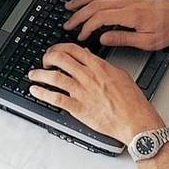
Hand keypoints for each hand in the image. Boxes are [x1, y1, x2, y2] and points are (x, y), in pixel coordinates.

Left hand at [28, 43, 164, 141]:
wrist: (135, 121)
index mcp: (98, 67)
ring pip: (54, 77)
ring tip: (33, 74)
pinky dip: (42, 93)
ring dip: (39, 74)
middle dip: (47, 57)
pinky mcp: (78, 108)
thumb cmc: (132, 102)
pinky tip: (35, 91)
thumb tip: (89, 56)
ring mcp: (82, 92)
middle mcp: (88, 77)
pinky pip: (55, 98)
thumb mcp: (120, 75)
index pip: (73, 49)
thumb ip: (103, 65)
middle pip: (60, 59)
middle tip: (44, 61)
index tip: (54, 50)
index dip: (59, 47)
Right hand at [63, 0, 168, 49]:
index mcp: (130, 14)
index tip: (81, 35)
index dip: (87, 26)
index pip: (100, 17)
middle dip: (79, 14)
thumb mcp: (147, 42)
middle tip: (68, 23)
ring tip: (70, 6)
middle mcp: (127, 2)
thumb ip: (123, 39)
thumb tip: (104, 38)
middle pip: (95, 4)